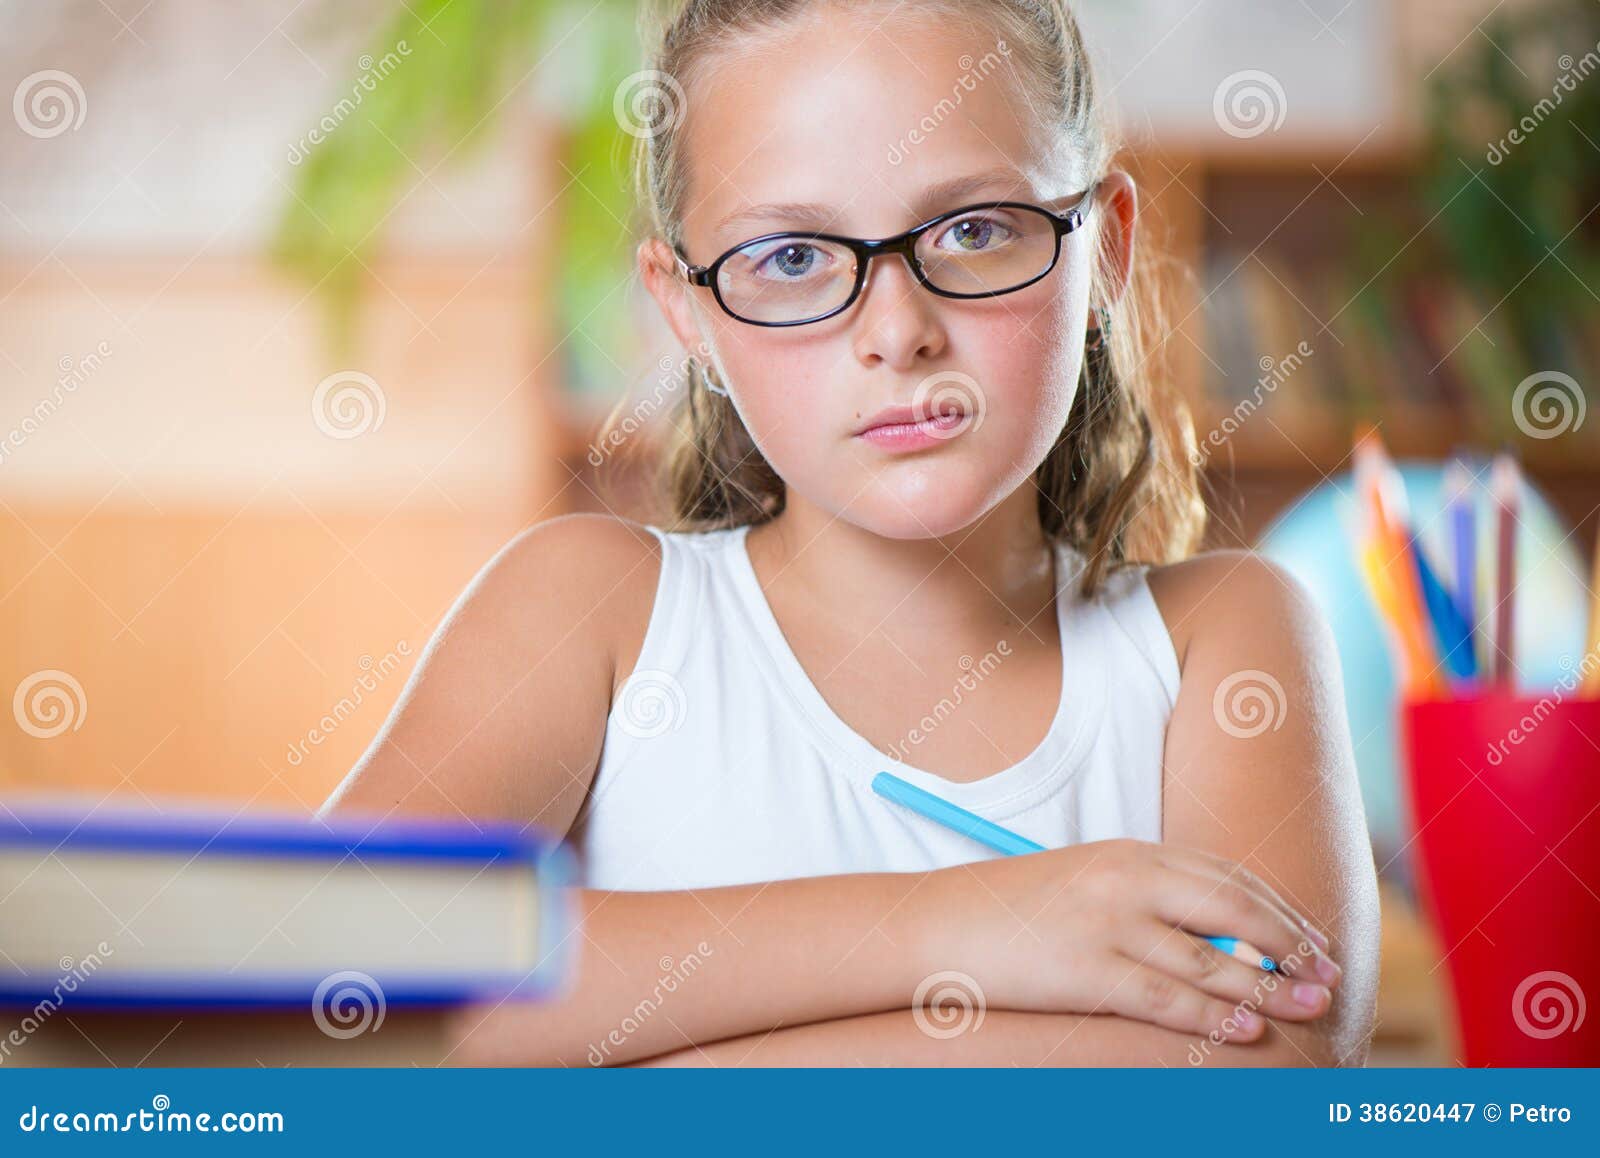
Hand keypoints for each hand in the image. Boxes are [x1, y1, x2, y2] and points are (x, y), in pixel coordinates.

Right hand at [918, 838, 1342, 1042]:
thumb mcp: (1087, 885)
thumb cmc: (1014, 910)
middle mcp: (1126, 878)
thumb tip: (1218, 941)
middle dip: (1289, 943)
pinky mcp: (1088, 968)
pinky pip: (1168, 995)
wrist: (939, 924)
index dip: (1278, 909)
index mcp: (1128, 852)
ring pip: (1210, 958)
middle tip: (1328, 973)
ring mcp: (1108, 922)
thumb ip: (1147, 900)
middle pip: (1232, 906)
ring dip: (1267, 985)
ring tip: (1307, 1003)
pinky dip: (1215, 1012)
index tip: (1312, 937)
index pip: (1224, 874)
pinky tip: (1247, 1026)